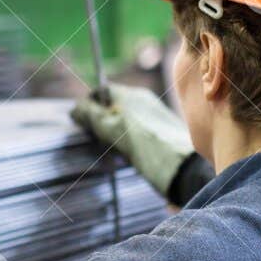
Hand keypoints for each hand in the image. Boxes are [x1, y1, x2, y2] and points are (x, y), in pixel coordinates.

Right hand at [71, 82, 194, 198]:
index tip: (80, 122)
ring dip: (113, 129)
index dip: (88, 104)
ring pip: (125, 117)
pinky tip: (129, 152)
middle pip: (113, 104)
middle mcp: (144, 100)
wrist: (184, 169)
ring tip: (110, 147)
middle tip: (93, 137)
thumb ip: (92, 116)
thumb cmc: (147, 149)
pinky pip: (137, 128)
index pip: (102, 91)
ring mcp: (154, 114)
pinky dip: (128, 137)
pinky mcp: (162, 130)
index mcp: (131, 95)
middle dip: (100, 118)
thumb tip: (75, 108)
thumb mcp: (113, 131)